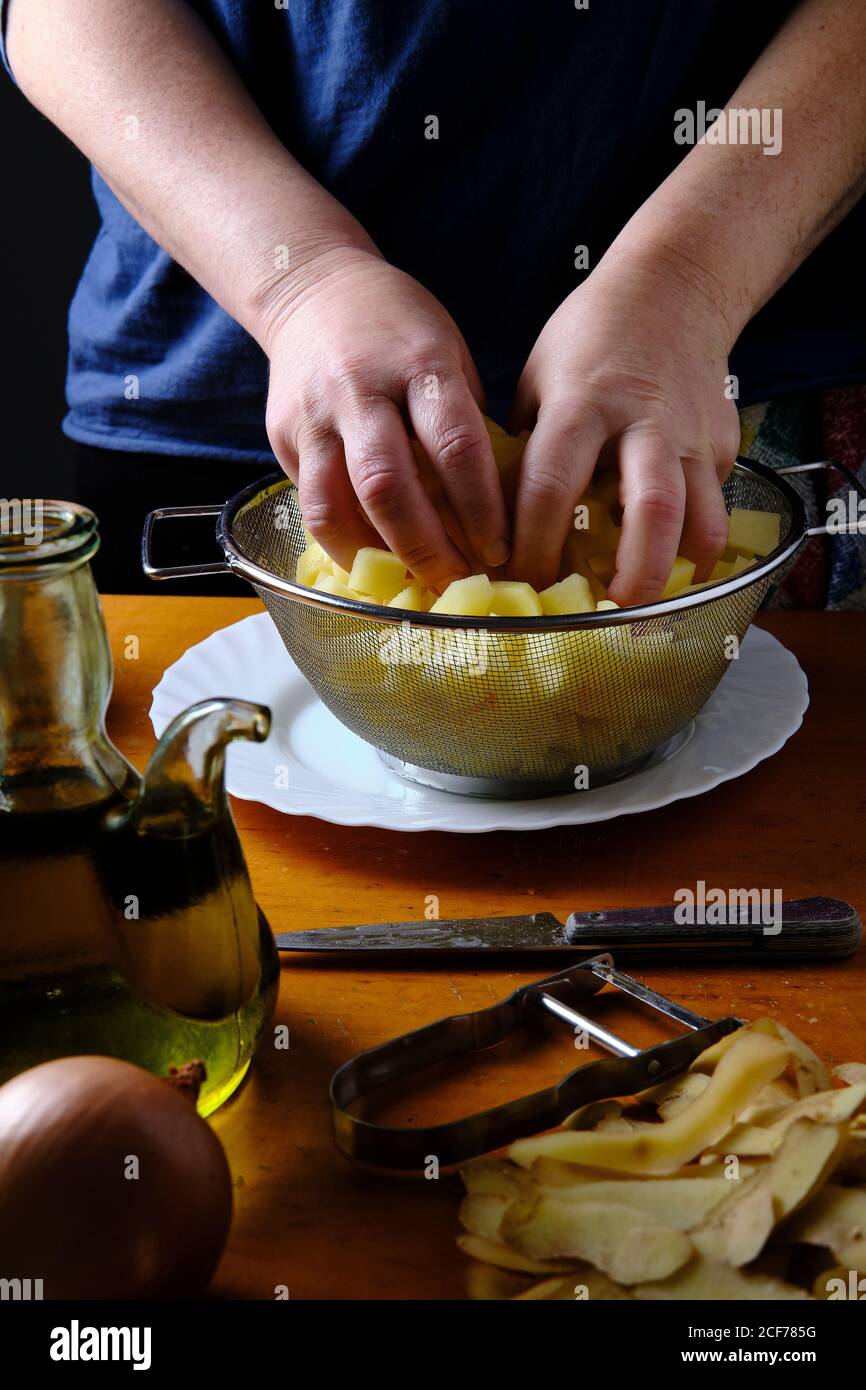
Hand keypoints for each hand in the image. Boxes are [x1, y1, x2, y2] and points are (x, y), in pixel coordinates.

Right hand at [262, 247, 510, 590]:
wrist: (315, 290)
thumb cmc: (402, 331)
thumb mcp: (450, 357)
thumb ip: (465, 426)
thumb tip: (495, 510)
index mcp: (421, 365)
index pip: (456, 448)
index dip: (480, 509)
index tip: (498, 550)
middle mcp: (362, 390)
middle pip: (389, 486)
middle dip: (426, 547)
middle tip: (456, 583)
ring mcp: (315, 415)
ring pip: (335, 505)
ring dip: (375, 555)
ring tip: (409, 583)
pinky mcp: (284, 436)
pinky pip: (311, 504)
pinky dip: (341, 543)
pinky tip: (370, 562)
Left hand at [508, 250, 741, 603]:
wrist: (673, 288)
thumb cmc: (588, 340)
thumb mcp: (536, 380)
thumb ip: (521, 448)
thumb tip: (489, 522)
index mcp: (580, 404)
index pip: (551, 486)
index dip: (533, 544)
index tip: (517, 580)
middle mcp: (642, 422)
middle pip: (650, 508)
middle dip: (633, 572)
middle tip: (611, 613)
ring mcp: (690, 435)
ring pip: (701, 516)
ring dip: (677, 569)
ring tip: (650, 604)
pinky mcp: (723, 444)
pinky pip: (715, 505)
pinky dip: (696, 541)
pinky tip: (668, 560)